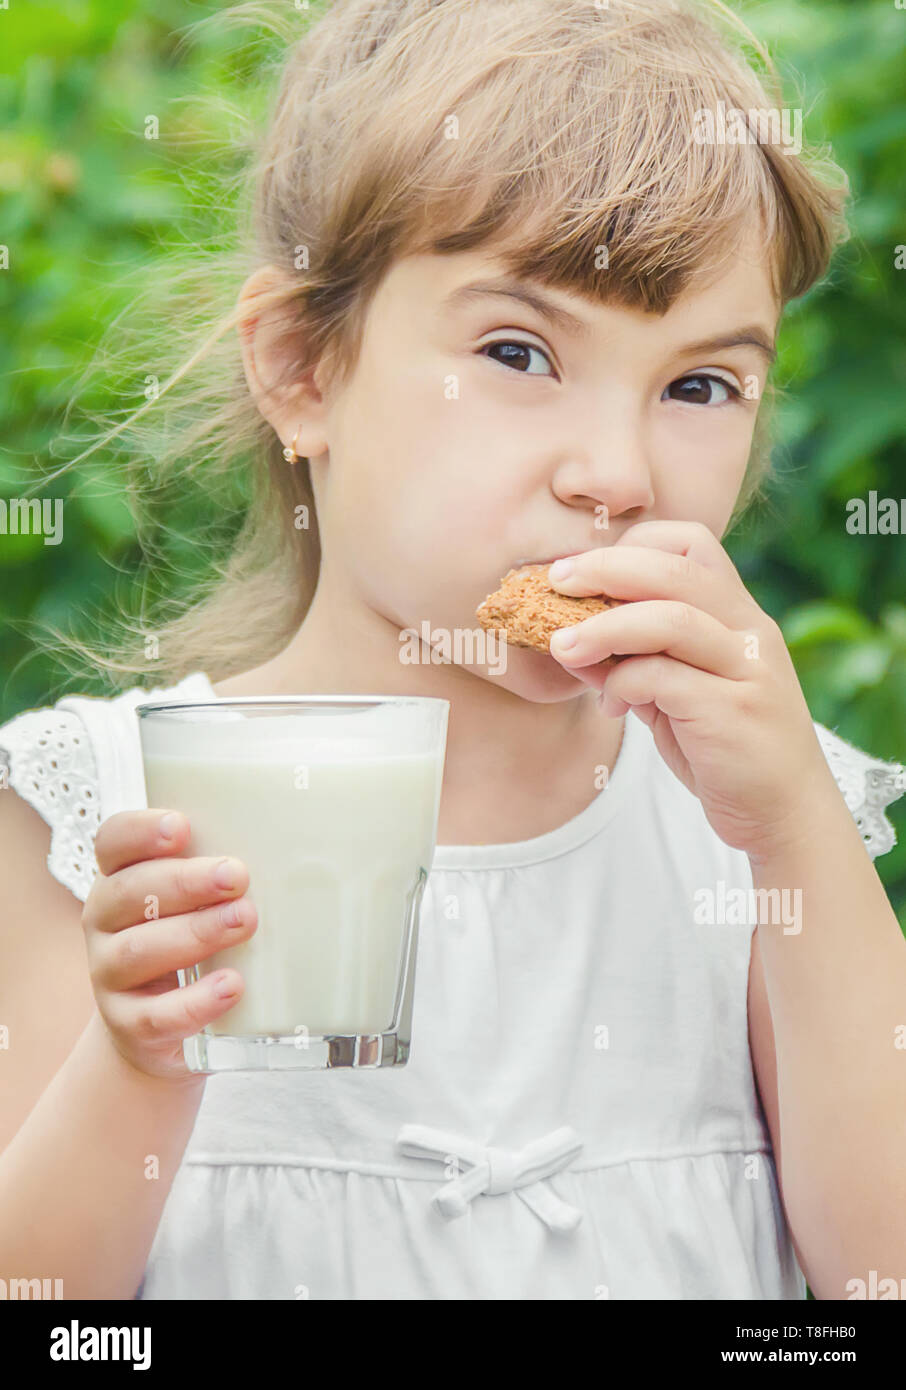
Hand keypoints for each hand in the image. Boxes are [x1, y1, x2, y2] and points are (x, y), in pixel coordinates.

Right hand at [82, 809, 256, 1078]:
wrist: (161, 1028)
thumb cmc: (192, 941)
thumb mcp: (202, 901)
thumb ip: (230, 871)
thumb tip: (314, 845)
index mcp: (120, 877)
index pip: (113, 841)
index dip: (141, 831)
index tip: (182, 826)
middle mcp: (105, 922)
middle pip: (128, 892)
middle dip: (185, 881)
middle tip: (237, 876)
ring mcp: (109, 976)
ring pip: (137, 952)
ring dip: (194, 933)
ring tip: (245, 921)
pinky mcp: (128, 1026)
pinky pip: (155, 1016)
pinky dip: (195, 1002)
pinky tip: (232, 986)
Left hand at [547, 520, 836, 859]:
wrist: (782, 813)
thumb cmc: (724, 750)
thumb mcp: (675, 696)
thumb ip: (634, 663)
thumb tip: (568, 640)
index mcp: (737, 614)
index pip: (691, 543)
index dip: (632, 545)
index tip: (582, 570)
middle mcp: (749, 630)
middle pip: (675, 569)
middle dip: (605, 568)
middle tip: (554, 582)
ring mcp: (746, 668)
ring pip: (671, 618)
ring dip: (604, 627)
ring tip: (562, 646)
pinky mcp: (734, 711)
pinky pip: (664, 678)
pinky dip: (622, 684)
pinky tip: (608, 706)